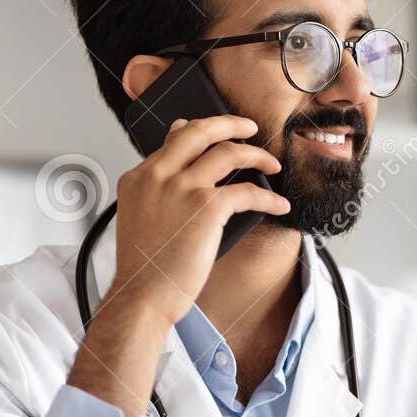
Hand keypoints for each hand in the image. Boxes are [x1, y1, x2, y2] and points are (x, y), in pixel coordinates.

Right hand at [107, 114, 288, 329]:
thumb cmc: (144, 265)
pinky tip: (278, 206)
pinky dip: (269, 199)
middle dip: (230, 123)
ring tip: (272, 164)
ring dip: (257, 155)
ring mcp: (182, 187)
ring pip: (228, 152)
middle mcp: (158, 175)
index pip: (173, 140)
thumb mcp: (140, 217)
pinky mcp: (206, 206)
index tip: (216, 131)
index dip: (199, 131)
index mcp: (138, 177)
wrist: (143, 293)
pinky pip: (248, 192)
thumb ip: (158, 191)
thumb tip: (180, 173)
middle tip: (249, 127)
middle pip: (199, 131)